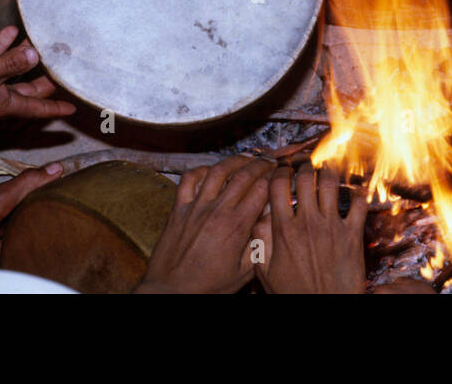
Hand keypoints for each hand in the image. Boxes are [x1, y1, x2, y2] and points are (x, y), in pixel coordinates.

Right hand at [0, 25, 75, 120]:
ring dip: (25, 57)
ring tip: (40, 41)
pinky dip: (3, 47)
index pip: (38, 109)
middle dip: (45, 78)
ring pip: (14, 72)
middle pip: (30, 90)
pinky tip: (12, 31)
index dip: (56, 108)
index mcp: (5, 106)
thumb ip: (11, 63)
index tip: (74, 108)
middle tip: (64, 65)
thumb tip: (36, 54)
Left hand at [0, 165, 63, 272]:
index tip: (67, 209)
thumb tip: (58, 167)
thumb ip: (28, 183)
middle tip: (59, 244)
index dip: (46, 204)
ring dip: (19, 256)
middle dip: (35, 234)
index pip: (30, 202)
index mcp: (4, 205)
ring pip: (6, 250)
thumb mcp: (3, 196)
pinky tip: (13, 281)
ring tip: (41, 265)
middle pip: (20, 228)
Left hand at [135, 156, 273, 293]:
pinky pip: (189, 179)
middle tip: (268, 162)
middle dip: (259, 164)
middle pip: (243, 174)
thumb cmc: (207, 287)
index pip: (261, 189)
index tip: (280, 175)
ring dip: (234, 161)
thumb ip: (260, 244)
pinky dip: (202, 169)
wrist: (171, 293)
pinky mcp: (178, 209)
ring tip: (245, 159)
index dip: (274, 178)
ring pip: (217, 171)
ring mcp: (195, 207)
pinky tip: (211, 170)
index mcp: (236, 226)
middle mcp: (216, 211)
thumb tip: (272, 220)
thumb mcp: (243, 273)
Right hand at [256, 164, 367, 293]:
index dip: (278, 172)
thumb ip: (261, 242)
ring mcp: (332, 226)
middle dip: (304, 165)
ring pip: (331, 182)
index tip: (281, 170)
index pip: (277, 186)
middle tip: (305, 164)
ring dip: (328, 172)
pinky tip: (353, 192)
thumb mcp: (267, 271)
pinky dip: (358, 193)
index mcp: (284, 230)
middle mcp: (308, 223)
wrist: (324, 308)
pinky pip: (359, 203)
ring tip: (326, 171)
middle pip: (305, 177)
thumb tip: (259, 219)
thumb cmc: (294, 294)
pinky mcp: (352, 234)